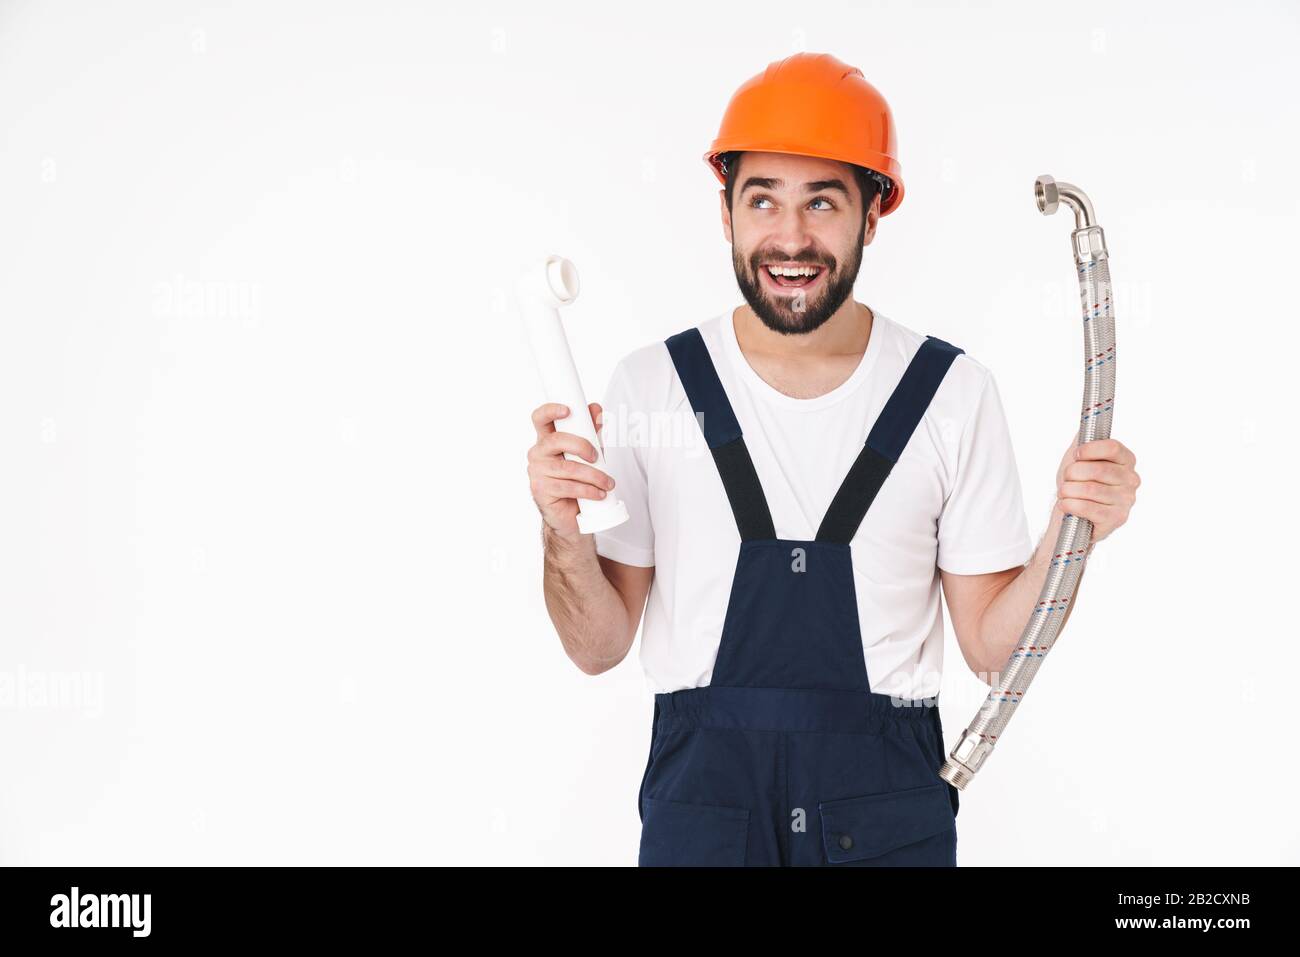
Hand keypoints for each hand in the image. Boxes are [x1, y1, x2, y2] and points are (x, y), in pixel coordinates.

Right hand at [527, 402, 615, 540]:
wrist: (571, 513)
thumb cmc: (578, 479)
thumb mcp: (589, 453)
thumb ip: (592, 432)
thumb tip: (597, 409)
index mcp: (547, 439)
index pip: (540, 418)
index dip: (550, 410)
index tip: (567, 411)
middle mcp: (538, 453)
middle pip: (556, 440)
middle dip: (581, 446)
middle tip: (597, 457)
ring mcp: (537, 471)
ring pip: (567, 468)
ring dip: (593, 475)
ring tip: (608, 483)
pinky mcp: (540, 490)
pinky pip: (567, 487)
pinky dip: (588, 490)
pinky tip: (598, 494)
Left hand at [1054, 436, 1139, 543]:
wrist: (1071, 512)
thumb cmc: (1077, 483)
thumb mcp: (1079, 458)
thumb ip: (1084, 439)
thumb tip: (1087, 422)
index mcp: (1125, 460)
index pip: (1113, 447)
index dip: (1089, 450)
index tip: (1077, 455)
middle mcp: (1131, 480)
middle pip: (1097, 469)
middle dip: (1072, 474)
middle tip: (1066, 479)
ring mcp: (1126, 500)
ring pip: (1089, 489)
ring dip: (1068, 491)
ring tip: (1065, 493)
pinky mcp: (1117, 519)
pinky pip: (1087, 508)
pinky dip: (1069, 505)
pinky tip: (1066, 505)